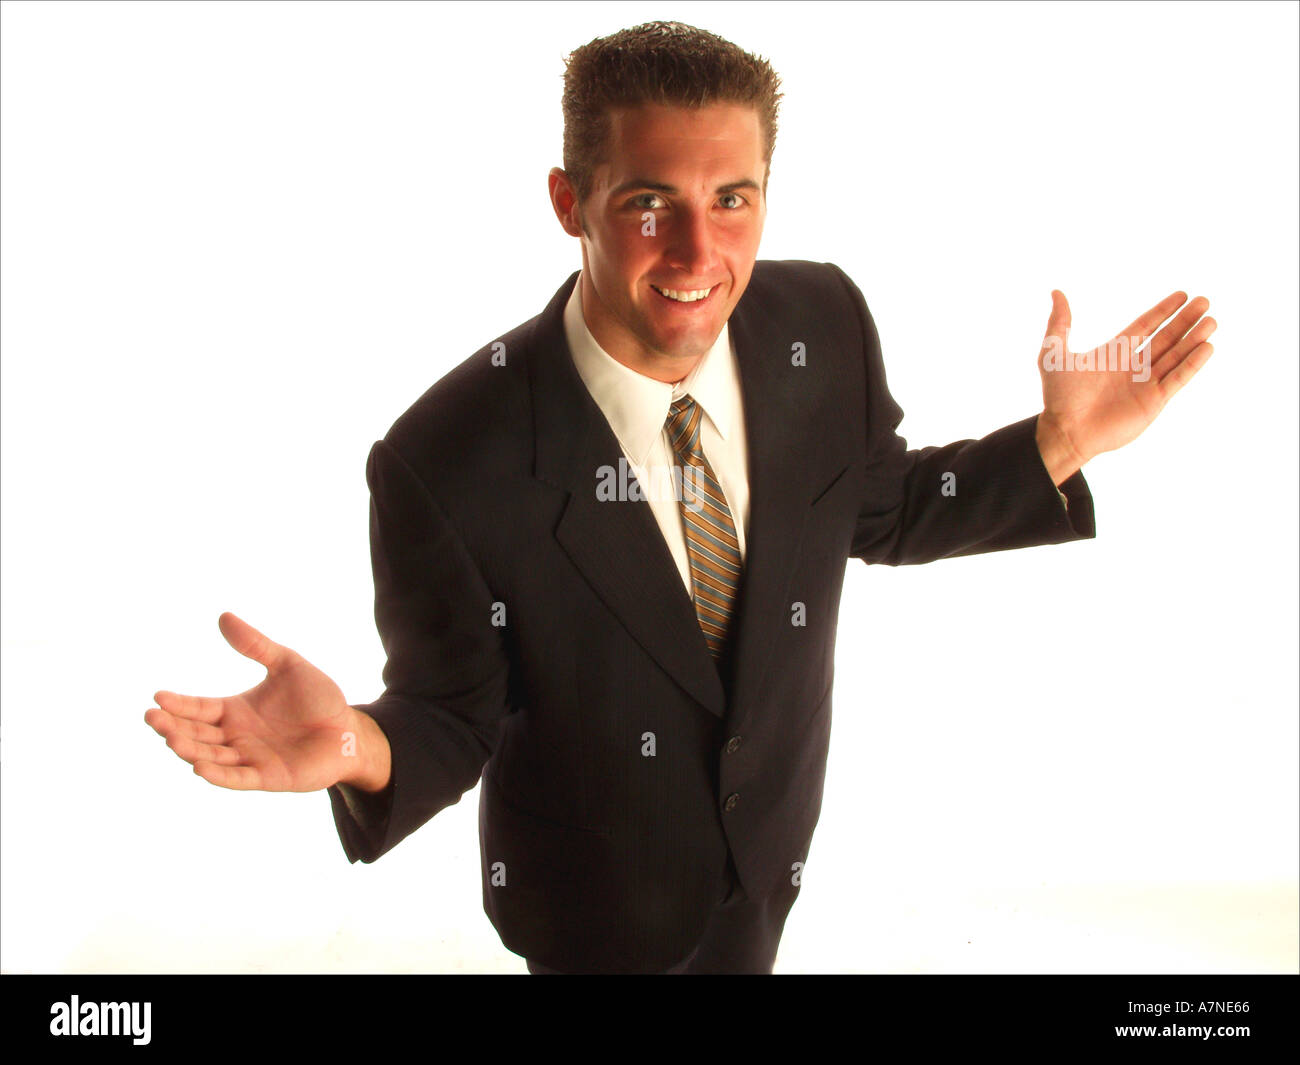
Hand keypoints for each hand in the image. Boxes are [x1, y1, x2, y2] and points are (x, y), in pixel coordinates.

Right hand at [146, 612, 367, 791]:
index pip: (198, 708)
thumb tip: (223, 616)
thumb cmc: (318, 698)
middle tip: (152, 718)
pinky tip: (199, 768)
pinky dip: (218, 774)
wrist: (349, 729)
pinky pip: (237, 778)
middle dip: (173, 727)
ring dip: (189, 750)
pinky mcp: (267, 777)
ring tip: (171, 739)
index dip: (178, 704)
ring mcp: (249, 758)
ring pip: (211, 756)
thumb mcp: (287, 664)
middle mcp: (235, 736)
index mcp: (235, 711)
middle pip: (196, 733)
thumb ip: (256, 645)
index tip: (157, 697)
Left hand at [1036, 290, 1215, 477]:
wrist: (1065, 431)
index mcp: (1114, 352)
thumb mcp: (1054, 354)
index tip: (1182, 295)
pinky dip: (1192, 364)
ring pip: (1175, 356)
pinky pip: (1177, 378)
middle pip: (1166, 338)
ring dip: (1194, 339)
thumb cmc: (1058, 396)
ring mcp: (1145, 384)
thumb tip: (1056, 292)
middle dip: (1185, 321)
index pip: (1145, 326)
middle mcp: (1133, 366)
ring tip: (1211, 321)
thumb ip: (1059, 323)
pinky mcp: (1154, 402)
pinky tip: (1207, 347)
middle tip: (1205, 301)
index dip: (1163, 311)